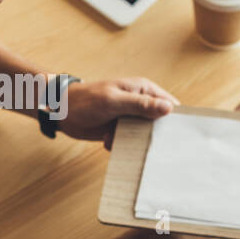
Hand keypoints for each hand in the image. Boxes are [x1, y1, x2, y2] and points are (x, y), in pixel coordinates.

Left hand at [55, 77, 179, 149]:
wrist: (62, 111)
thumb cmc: (86, 100)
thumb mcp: (114, 101)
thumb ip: (140, 105)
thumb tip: (168, 108)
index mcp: (144, 90)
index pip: (169, 105)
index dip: (176, 120)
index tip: (177, 136)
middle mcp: (140, 104)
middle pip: (160, 123)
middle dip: (155, 136)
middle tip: (150, 148)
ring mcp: (130, 118)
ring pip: (144, 135)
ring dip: (135, 142)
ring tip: (120, 140)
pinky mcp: (120, 130)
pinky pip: (130, 142)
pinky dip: (122, 145)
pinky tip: (108, 141)